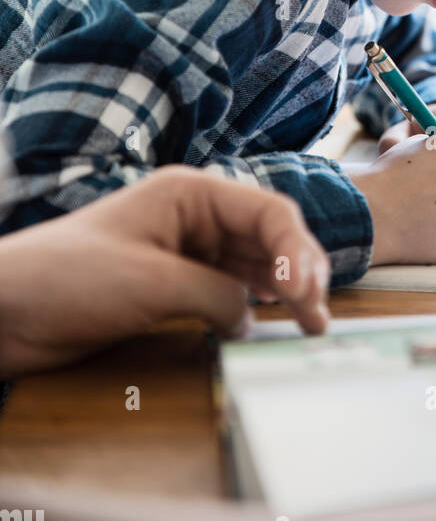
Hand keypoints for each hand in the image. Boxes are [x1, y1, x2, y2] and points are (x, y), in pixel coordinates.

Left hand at [0, 167, 329, 375]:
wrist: (5, 311)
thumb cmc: (69, 278)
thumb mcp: (152, 283)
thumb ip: (216, 294)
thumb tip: (253, 317)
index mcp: (191, 194)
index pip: (268, 212)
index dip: (299, 251)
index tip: (309, 294)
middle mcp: (196, 217)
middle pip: (270, 237)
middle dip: (301, 272)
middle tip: (319, 318)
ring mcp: (187, 251)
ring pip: (256, 265)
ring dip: (285, 291)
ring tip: (310, 325)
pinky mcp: (174, 285)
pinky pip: (230, 291)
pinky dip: (255, 307)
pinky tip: (270, 326)